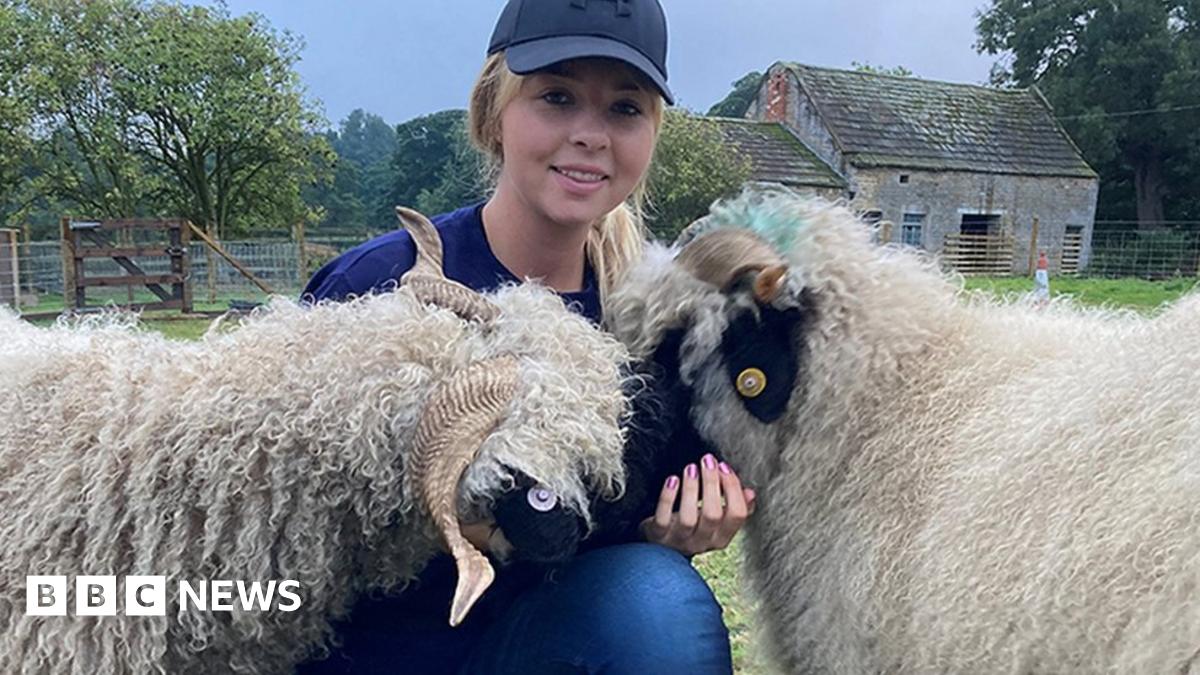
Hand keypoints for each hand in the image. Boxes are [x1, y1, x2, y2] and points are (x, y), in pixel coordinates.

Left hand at [639, 453, 756, 554]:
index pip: (737, 515)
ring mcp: (679, 541)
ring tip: (691, 468)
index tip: (724, 467)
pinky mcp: (658, 536)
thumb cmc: (692, 527)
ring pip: (688, 518)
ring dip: (691, 489)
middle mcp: (702, 542)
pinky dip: (668, 498)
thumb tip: (750, 493)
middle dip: (712, 484)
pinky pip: (663, 518)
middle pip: (713, 515)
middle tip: (708, 461)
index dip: (733, 488)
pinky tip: (673, 480)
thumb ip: (734, 507)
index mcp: (721, 538)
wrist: (661, 548)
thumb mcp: (716, 522)